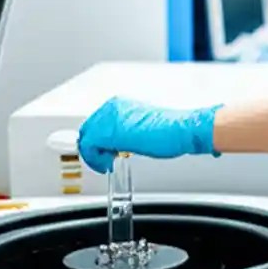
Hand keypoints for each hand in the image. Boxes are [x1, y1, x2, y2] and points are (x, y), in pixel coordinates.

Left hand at [77, 96, 219, 173]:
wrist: (181, 130)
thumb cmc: (170, 130)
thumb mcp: (140, 127)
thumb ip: (124, 131)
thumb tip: (114, 144)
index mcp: (119, 104)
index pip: (95, 123)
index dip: (98, 142)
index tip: (105, 153)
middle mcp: (111, 107)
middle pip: (87, 130)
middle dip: (93, 148)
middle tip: (105, 160)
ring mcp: (108, 118)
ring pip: (86, 139)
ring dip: (95, 155)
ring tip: (108, 163)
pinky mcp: (109, 133)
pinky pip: (89, 148)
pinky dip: (95, 160)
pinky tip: (107, 164)